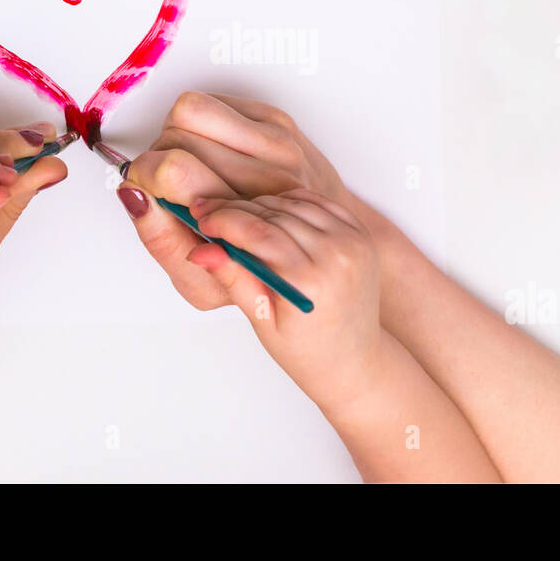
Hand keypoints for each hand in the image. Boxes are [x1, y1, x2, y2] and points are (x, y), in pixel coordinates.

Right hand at [116, 92, 349, 309]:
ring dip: (175, 136)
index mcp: (255, 226)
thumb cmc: (263, 269)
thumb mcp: (205, 288)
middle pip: (177, 136)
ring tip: (187, 167)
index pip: (176, 172)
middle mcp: (272, 179)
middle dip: (158, 159)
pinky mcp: (279, 122)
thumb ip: (164, 243)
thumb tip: (135, 196)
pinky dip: (199, 124)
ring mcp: (280, 145)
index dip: (146, 178)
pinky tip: (208, 153)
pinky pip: (213, 101)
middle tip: (168, 186)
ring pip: (191, 110)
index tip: (143, 190)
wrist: (325, 247)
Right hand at [186, 189, 383, 413]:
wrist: (353, 358)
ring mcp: (353, 241)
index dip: (223, 219)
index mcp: (311, 281)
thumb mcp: (262, 320)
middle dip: (235, 209)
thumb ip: (234, 279)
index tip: (199, 216)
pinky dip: (290, 202)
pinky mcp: (360, 234)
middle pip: (274, 213)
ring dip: (260, 204)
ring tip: (234, 215)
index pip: (258, 233)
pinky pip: (318, 203)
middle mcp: (337, 255)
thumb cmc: (306, 350)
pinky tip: (269, 212)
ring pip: (294, 203)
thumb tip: (200, 251)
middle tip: (206, 210)